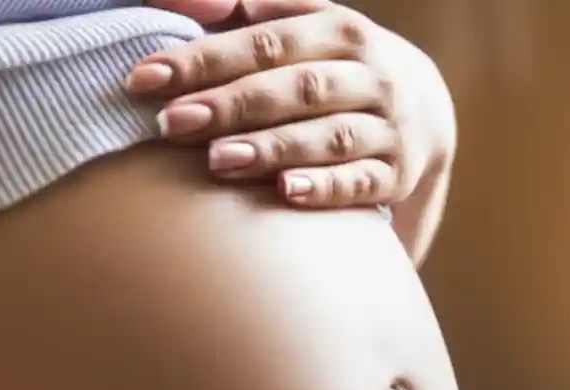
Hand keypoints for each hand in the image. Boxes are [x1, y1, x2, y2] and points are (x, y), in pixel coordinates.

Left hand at [131, 0, 455, 209]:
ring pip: (327, 137)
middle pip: (296, 88)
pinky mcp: (396, 176)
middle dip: (231, 105)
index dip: (204, 59)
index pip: (266, 41)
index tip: (145, 78)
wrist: (424, 109)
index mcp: (341, 30)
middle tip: (171, 124)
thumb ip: (249, 10)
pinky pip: (360, 183)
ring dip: (272, 148)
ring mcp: (387, 128)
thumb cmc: (337, 63)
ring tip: (218, 160)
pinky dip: (324, 187)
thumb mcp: (308, 25)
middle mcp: (371, 76)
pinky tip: (284, 192)